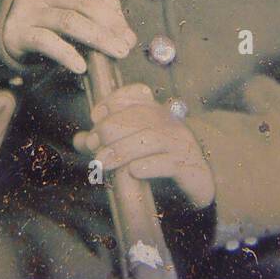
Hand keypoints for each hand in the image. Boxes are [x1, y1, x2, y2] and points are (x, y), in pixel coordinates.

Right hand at [1, 0, 136, 74]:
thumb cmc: (31, 17)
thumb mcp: (52, 2)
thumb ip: (80, 8)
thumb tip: (121, 31)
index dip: (111, 1)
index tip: (124, 23)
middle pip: (84, 2)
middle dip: (111, 23)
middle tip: (127, 42)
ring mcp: (27, 10)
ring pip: (70, 21)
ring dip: (99, 38)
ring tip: (116, 52)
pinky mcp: (17, 33)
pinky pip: (47, 42)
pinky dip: (67, 54)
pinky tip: (81, 66)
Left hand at [72, 83, 214, 208]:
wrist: (199, 183)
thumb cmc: (162, 162)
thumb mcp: (133, 149)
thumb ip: (106, 143)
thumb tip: (79, 140)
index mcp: (157, 113)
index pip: (136, 95)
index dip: (113, 102)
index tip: (95, 116)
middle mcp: (170, 124)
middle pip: (138, 117)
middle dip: (110, 129)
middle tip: (92, 146)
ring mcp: (182, 144)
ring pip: (150, 139)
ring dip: (122, 150)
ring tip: (102, 163)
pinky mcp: (189, 167)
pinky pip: (169, 163)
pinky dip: (150, 165)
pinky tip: (133, 171)